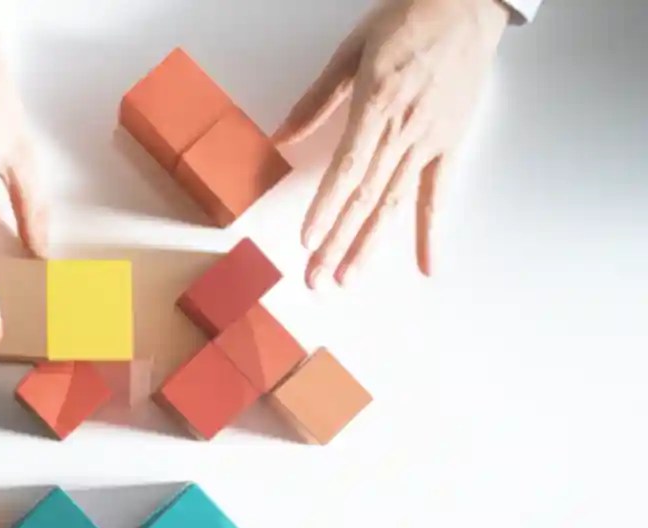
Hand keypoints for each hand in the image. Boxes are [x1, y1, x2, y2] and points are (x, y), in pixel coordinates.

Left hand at [274, 0, 509, 286]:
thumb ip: (316, 100)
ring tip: (347, 280)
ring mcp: (429, 141)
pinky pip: (439, 195)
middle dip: (338, 242)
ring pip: (395, 204)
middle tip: (317, 279)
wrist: (467, 3)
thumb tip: (280, 138)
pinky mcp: (450, 144)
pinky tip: (425, 266)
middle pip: (365, 197)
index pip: (347, 170)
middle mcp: (404, 131)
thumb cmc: (406, 20)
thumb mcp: (351, 52)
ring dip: (370, 246)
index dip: (327, 209)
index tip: (308, 240)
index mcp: (376, 105)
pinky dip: (430, 231)